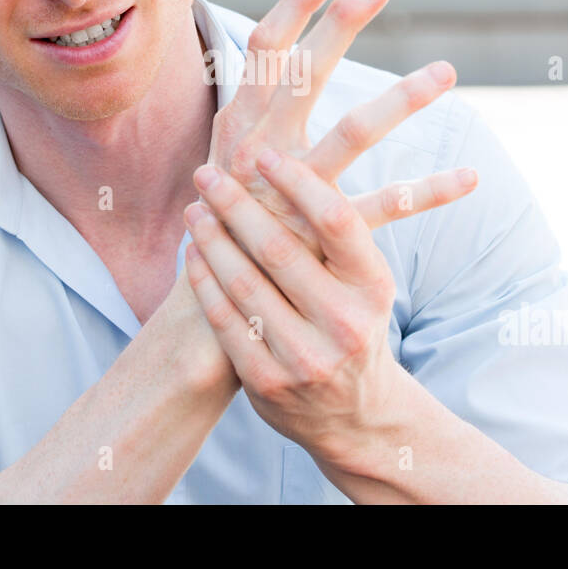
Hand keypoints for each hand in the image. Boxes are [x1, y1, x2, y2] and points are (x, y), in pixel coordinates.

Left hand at [183, 148, 475, 461]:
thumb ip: (336, 234)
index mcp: (374, 287)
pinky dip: (204, 282)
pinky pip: (226, 322)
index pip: (336, 221)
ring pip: (244, 285)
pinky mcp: (269, 383)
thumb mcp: (365, 281)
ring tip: (194, 209)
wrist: (355, 414)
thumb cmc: (352, 322)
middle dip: (236, 205)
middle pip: (279, 250)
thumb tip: (290, 154)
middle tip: (207, 174)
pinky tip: (193, 253)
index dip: (297, 182)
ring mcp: (306, 358)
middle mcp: (345, 324)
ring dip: (212, 240)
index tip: (262, 154)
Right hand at [205, 0, 465, 252]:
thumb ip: (252, 112)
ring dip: (402, 97)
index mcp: (239, 126)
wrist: (210, 305)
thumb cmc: (221, 224)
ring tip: (447, 70)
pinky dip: (430, 192)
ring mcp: (293, 193)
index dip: (293, 5)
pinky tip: (470, 177)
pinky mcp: (321, 237)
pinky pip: (384, 209)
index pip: (263, 51)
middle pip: (303, 73)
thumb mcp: (223, 158)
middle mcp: (261, 151)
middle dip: (340, 23)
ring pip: (353, 133)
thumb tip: (271, 57)